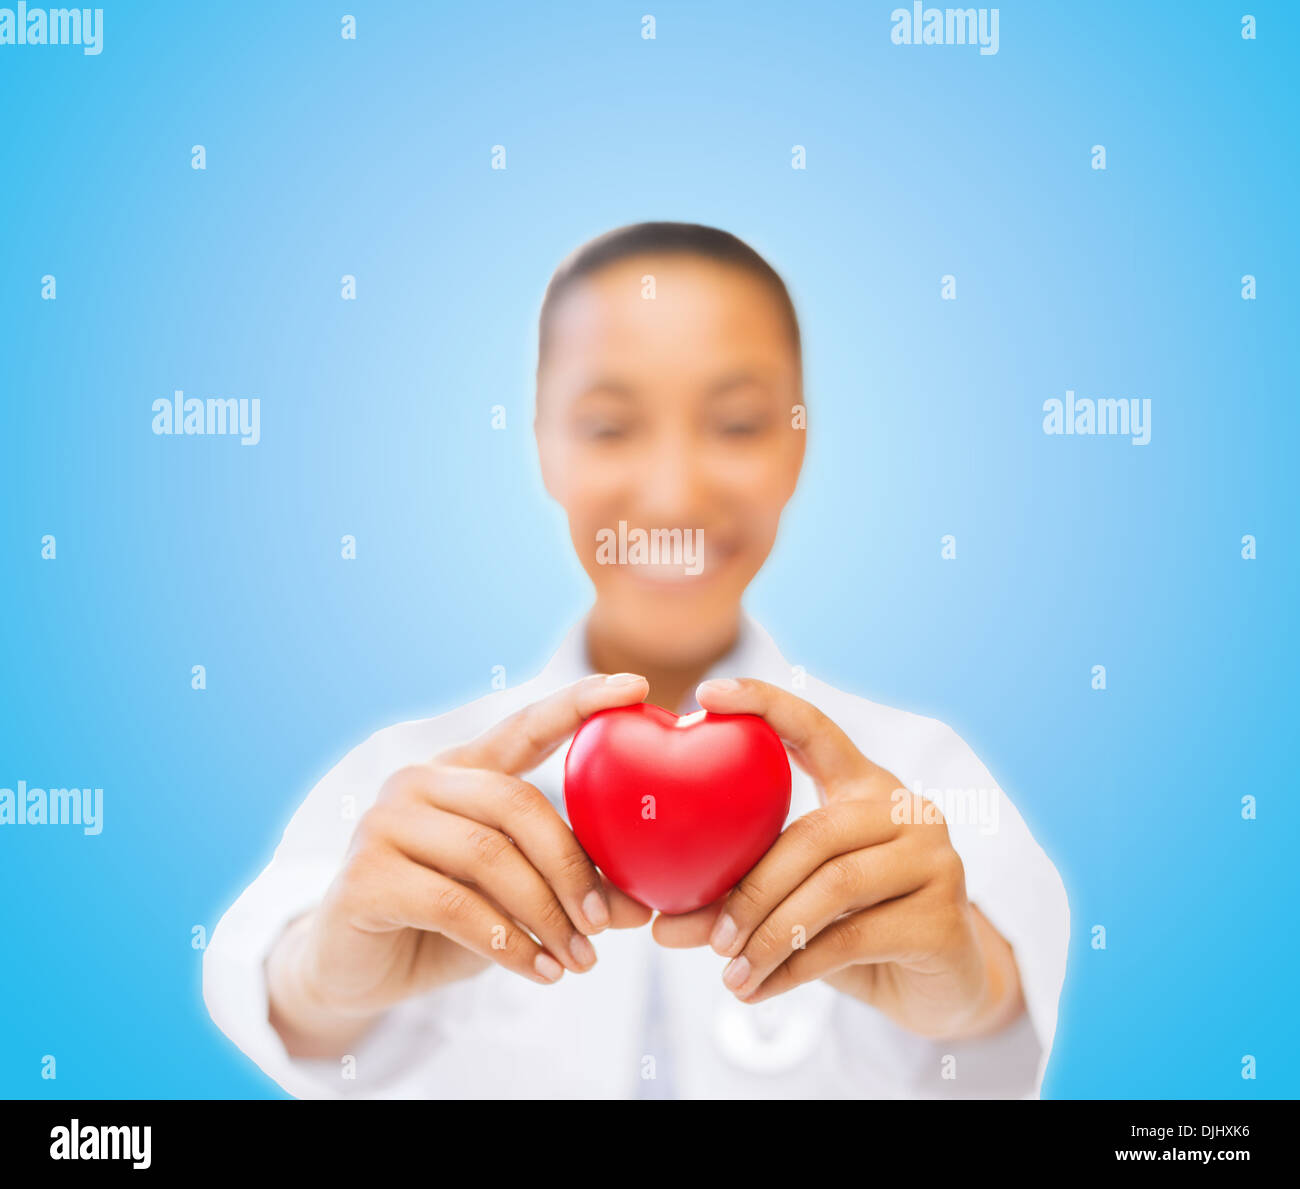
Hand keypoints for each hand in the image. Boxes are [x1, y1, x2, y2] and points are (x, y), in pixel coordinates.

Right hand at [267, 673, 654, 1056]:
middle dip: (572, 866)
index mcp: (462, 770)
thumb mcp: (517, 900)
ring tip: (580, 960)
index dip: (579, 702)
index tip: (637, 686)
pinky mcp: (364, 875)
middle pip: (517, 803)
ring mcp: (384, 822)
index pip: (526, 726)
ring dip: (546, 914)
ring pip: (490, 855)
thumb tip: (641, 908)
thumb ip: (571, 890)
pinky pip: (456, 906)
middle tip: (606, 922)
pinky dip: (509, 943)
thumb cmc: (444, 924)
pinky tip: (540, 971)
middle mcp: (420, 781)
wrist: (354, 971)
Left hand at [653, 678, 1024, 1040]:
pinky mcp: (944, 917)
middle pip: (814, 832)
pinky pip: (852, 939)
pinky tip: (759, 990)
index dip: (763, 704)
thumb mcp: (793, 907)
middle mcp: (906, 808)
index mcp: (864, 786)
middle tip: (708, 936)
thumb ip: (735, 904)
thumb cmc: (854, 931)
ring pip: (833, 887)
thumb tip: (658, 927)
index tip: (705, 692)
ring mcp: (935, 859)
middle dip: (751, 888)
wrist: (941, 989)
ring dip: (769, 935)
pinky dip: (795, 969)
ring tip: (729, 974)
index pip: (814, 729)